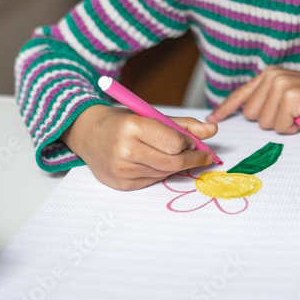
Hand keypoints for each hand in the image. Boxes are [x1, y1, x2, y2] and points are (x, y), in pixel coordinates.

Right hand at [61, 104, 217, 190]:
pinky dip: (161, 172)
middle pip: (173, 162)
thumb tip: (213, 131)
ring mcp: (121, 170)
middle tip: (202, 154)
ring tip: (173, 154)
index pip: (174, 143)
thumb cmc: (121, 121)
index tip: (197, 142)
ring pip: (165, 173)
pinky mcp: (121, 185)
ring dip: (176, 165)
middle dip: (192, 159)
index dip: (190, 144)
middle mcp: (125, 150)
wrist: (87, 133)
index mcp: (132, 127)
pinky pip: (152, 180)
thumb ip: (183, 125)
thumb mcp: (150, 114)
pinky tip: (155, 162)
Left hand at [205, 66, 299, 133]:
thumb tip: (244, 115)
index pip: (242, 94)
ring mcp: (280, 86)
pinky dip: (292, 128)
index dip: (226, 109)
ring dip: (283, 125)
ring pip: (264, 123)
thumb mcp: (287, 93)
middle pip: (251, 115)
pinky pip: (280, 127)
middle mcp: (272, 77)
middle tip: (290, 113)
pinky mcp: (289, 98)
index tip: (212, 119)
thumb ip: (267, 100)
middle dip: (270, 121)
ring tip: (299, 114)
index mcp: (269, 74)